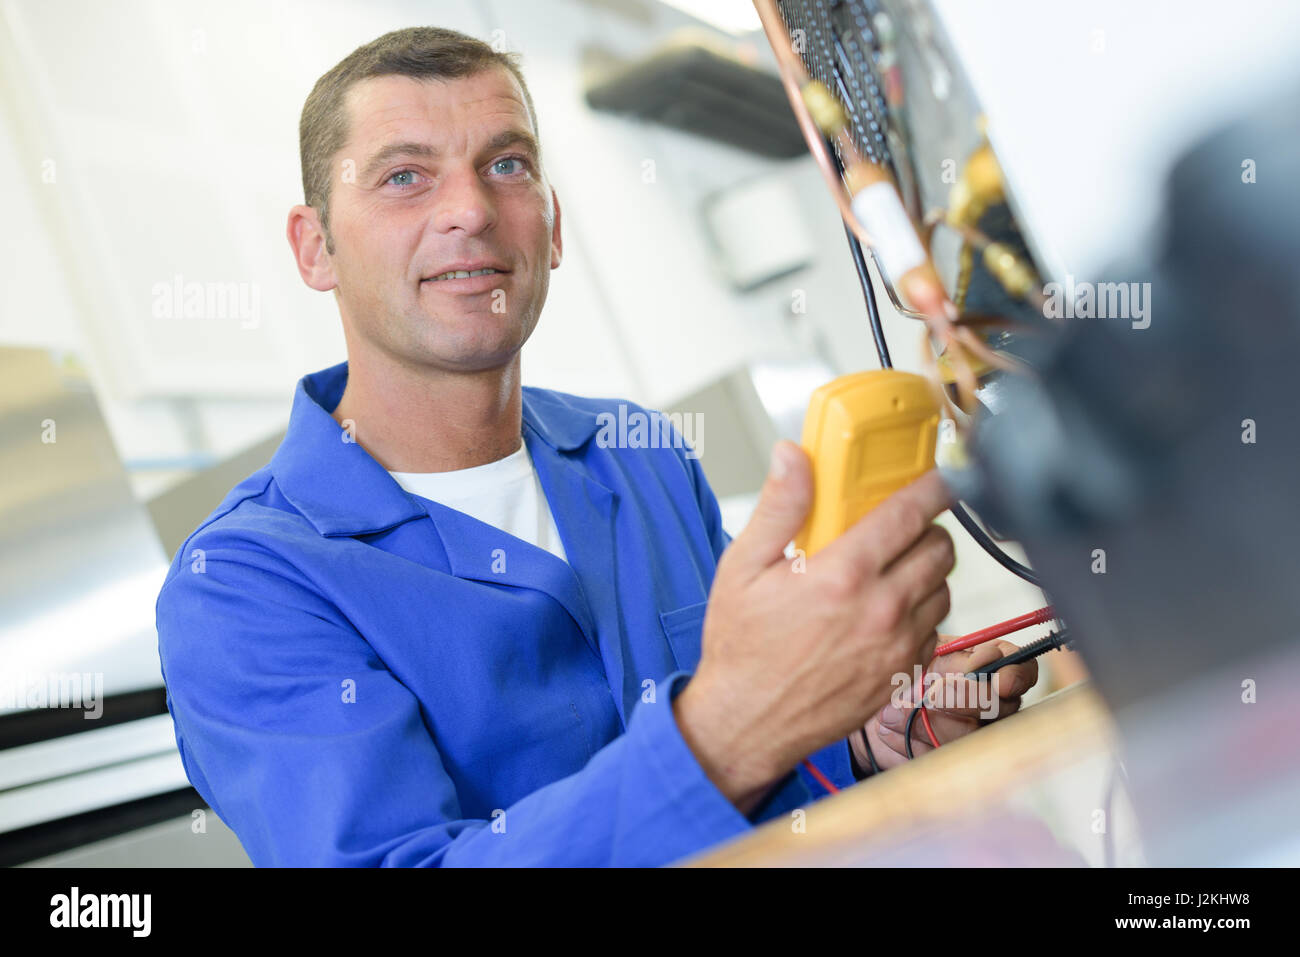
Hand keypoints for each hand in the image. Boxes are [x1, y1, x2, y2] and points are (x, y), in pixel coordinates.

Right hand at [674, 440, 953, 808]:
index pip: (910, 514)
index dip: (934, 487)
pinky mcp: (902, 674)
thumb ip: (779, 507)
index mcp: (843, 575)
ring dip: (926, 571)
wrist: (746, 723)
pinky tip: (887, 610)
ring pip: (944, 589)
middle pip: (940, 549)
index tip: (940, 477)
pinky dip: (922, 612)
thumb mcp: (743, 567)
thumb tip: (792, 457)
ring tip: (891, 570)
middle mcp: (880, 610)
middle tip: (900, 528)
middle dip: (928, 529)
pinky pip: (935, 629)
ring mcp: (897, 646)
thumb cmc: (741, 646)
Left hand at [857, 637, 1038, 768]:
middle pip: (1002, 705)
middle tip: (933, 694)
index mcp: (990, 669)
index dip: (1016, 675)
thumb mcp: (922, 658)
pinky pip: (942, 754)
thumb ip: (952, 661)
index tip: (1001, 680)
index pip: (1021, 670)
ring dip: (928, 720)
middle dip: (965, 698)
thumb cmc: (904, 675)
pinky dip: (913, 739)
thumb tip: (979, 664)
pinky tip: (894, 728)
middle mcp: (994, 704)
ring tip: (895, 709)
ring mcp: (977, 735)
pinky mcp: (953, 760)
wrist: (873, 709)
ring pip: (970, 732)